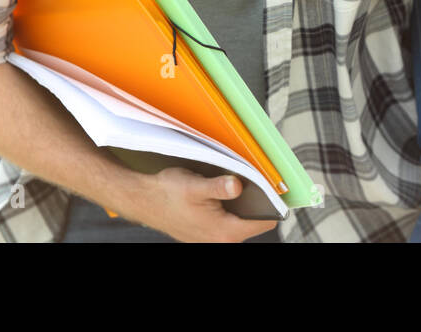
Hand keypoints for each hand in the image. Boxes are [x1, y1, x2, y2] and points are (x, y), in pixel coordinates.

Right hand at [117, 167, 277, 242]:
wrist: (144, 200)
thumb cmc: (168, 193)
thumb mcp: (196, 185)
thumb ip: (219, 187)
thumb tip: (238, 186)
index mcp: (224, 232)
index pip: (265, 222)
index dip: (272, 204)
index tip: (275, 186)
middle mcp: (221, 240)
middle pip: (255, 221)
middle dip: (257, 202)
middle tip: (253, 180)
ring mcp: (214, 238)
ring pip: (242, 220)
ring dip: (243, 205)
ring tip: (235, 185)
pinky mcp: (207, 233)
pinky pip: (229, 221)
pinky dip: (231, 208)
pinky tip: (222, 194)